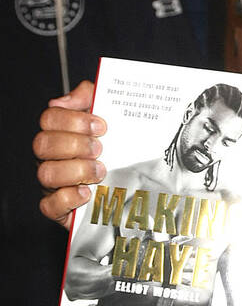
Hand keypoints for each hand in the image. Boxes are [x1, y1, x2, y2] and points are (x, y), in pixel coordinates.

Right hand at [33, 80, 106, 229]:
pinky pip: (50, 205)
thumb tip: (66, 100)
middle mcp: (52, 156)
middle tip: (100, 149)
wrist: (136, 186)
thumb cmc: (118, 149)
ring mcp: (53, 183)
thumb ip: (90, 97)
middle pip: (42, 144)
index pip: (49, 118)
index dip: (72, 120)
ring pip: (46, 173)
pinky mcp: (60, 209)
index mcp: (61, 133)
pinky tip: (87, 192)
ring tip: (101, 170)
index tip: (101, 126)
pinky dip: (69, 198)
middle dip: (74, 144)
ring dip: (76, 170)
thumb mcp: (111, 116)